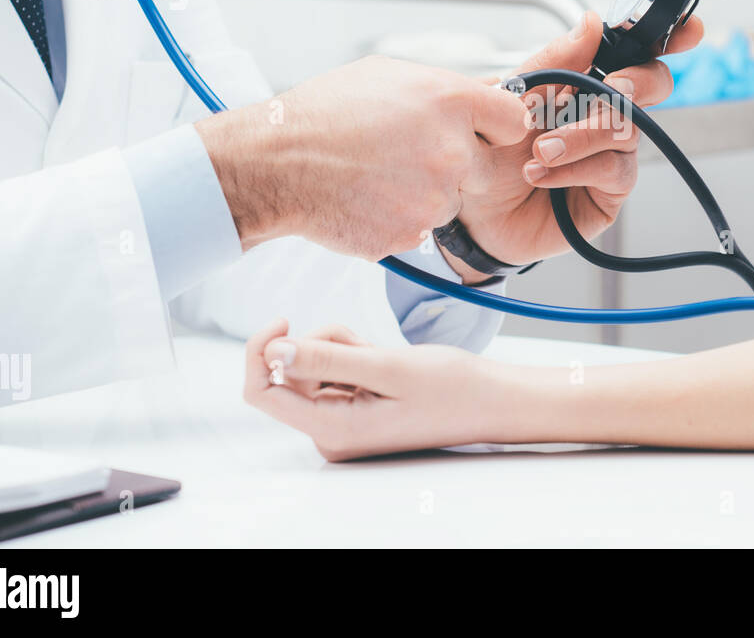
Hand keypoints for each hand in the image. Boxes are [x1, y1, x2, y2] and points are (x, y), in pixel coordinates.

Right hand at [195, 56, 528, 260]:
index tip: (482, 130)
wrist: (276, 164)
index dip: (497, 126)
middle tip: (406, 154)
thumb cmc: (326, 113)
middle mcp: (451, 151)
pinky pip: (421, 228)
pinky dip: (399, 218)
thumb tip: (487, 92)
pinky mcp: (413, 235)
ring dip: (424, 193)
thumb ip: (446, 89)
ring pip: (449, 201)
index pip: (515, 120)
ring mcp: (434, 199)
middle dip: (455, 163)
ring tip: (377, 173)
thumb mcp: (388, 75)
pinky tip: (367, 197)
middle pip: (482, 166)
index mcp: (450, 102)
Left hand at [243, 319, 510, 459]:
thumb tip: (273, 350)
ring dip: (339, 350)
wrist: (491, 401)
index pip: (262, 392)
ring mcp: (341, 426)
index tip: (286, 319)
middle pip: (288, 375)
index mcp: (333, 429)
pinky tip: (383, 363)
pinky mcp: (353, 413)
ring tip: (380, 354)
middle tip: (362, 342)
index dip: (262, 350)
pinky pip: (331, 377)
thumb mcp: (387, 366)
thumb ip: (327, 360)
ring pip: (311, 371)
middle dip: (317, 345)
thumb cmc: (451, 387)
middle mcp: (330, 434)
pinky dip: (351, 358)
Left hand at [449, 10, 703, 268]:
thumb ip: (552, 61)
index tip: (691, 31)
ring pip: (626, 129)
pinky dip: (576, 167)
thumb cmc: (490, 150)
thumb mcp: (510, 97)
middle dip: (635, 83)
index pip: (634, 51)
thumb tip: (592, 22)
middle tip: (608, 88)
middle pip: (653, 85)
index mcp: (585, 81)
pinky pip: (613, 170)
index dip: (669, 37)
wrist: (471, 210)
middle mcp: (607, 114)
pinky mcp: (610, 192)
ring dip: (582, 136)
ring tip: (540, 151)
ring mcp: (612, 153)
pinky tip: (542, 174)